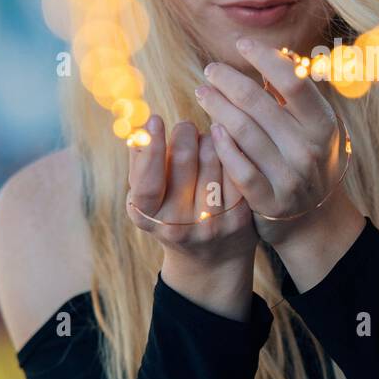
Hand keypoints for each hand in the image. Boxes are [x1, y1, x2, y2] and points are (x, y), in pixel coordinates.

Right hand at [125, 113, 258, 319]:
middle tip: (186, 128)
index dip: (151, 146)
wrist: (212, 260)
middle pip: (184, 159)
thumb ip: (140, 164)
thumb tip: (138, 128)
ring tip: (206, 142)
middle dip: (185, 133)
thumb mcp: (148, 199)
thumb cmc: (172, 216)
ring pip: (213, 157)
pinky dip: (230, 152)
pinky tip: (228, 152)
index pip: (147, 179)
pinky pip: (236, 168)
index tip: (156, 119)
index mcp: (149, 217)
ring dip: (209, 140)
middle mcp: (180, 224)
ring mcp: (212, 223)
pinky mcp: (240, 217)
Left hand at [194, 38, 346, 246]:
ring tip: (202, 92)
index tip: (242, 44)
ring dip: (217, 107)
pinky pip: (238, 168)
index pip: (293, 81)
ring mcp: (290, 177)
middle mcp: (310, 150)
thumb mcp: (315, 126)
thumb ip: (295, 94)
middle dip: (229, 81)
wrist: (314, 218)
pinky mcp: (269, 201)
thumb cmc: (309, 158)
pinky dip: (223, 146)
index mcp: (323, 125)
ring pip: (243, 132)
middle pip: (259, 104)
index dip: (265, 58)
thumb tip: (275, 51)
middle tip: (211, 70)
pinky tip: (212, 130)